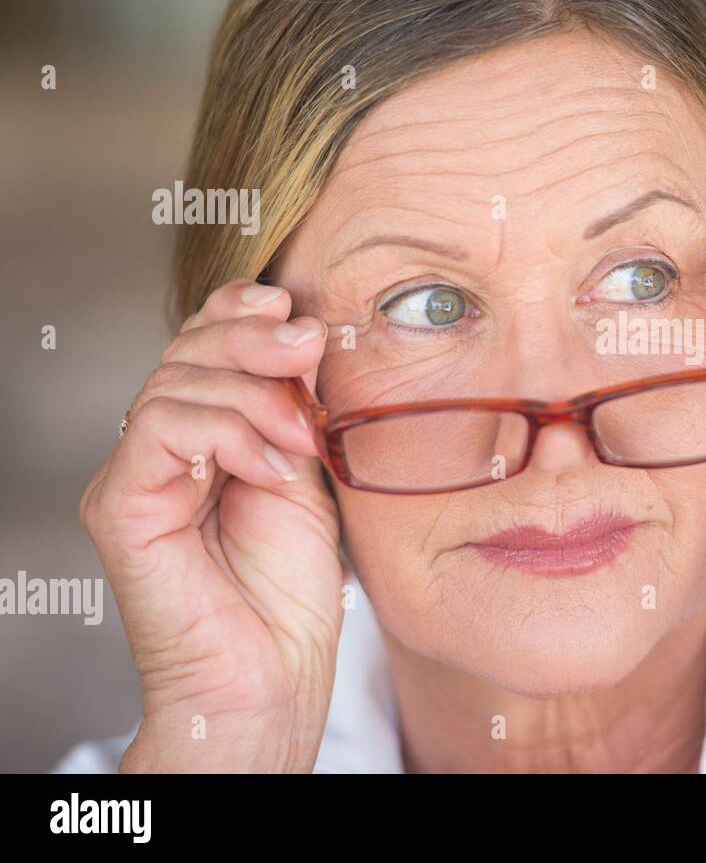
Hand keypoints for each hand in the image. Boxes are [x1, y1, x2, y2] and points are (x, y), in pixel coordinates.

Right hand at [79, 280, 342, 771]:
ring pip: (174, 382)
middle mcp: (162, 450)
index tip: (294, 307)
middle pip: (186, 350)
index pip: (203, 344)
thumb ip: (296, 410)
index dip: (240, 310)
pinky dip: (227, 434)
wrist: (273, 674)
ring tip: (302, 439)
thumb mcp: (308, 474)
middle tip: (309, 349)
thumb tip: (305, 334)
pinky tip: (272, 469)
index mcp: (205, 435)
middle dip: (254, 337)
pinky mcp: (120, 507)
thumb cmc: (290, 590)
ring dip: (253, 395)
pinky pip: (161, 429)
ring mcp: (136, 477)